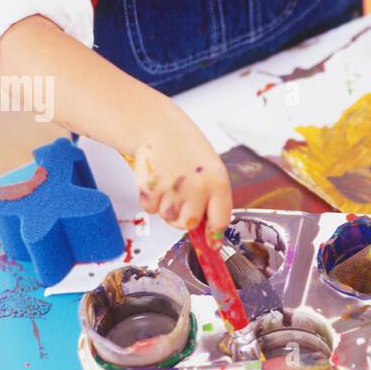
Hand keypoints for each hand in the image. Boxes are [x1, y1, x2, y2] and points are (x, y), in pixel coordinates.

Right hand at [133, 110, 231, 235]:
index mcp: (218, 182)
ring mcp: (173, 189)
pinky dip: (151, 199)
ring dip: (166, 207)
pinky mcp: (151, 188)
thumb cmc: (186, 147)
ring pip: (168, 218)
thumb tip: (208, 230)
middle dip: (184, 217)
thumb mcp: (210, 169)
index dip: (213, 234)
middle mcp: (197, 187)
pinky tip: (157, 180)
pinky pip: (150, 209)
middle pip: (189, 224)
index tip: (211, 242)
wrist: (158, 127)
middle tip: (180, 198)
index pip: (220, 220)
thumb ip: (212, 198)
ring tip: (169, 184)